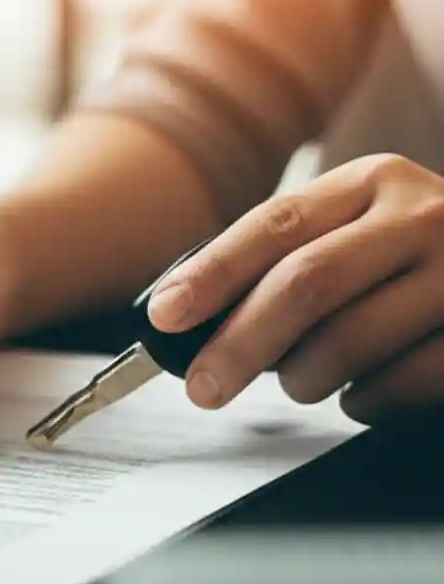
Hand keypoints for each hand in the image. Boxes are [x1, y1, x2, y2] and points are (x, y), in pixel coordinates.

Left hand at [148, 153, 443, 422]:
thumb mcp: (357, 230)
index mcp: (372, 182)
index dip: (212, 273)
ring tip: (298, 381)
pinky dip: (361, 401)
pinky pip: (401, 383)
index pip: (274, 225)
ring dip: (303, 377)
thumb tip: (189, 315)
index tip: (165, 316)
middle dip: (240, 343)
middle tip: (204, 386)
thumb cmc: (414, 258)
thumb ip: (288, 257)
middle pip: (306, 284)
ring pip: (350, 342)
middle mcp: (422, 216)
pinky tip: (357, 394)